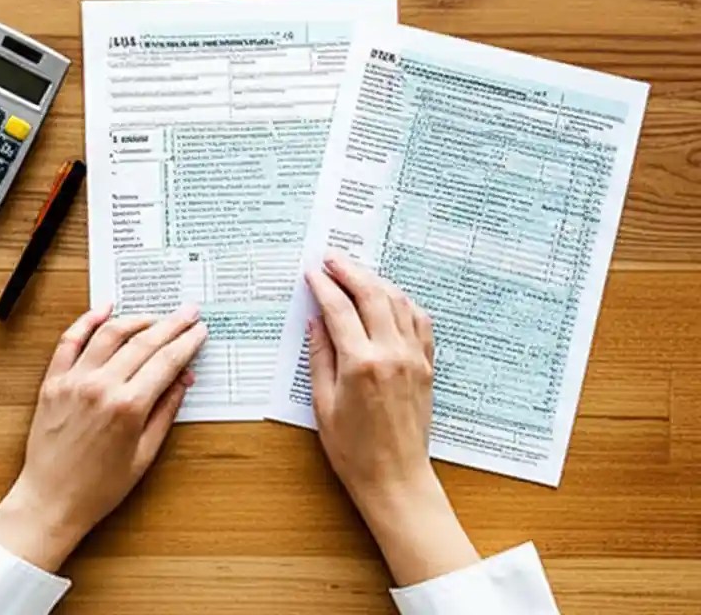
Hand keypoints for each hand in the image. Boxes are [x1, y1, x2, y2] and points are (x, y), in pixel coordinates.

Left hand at [0, 303, 206, 570]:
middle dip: (170, 324)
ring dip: (135, 318)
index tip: (199, 330)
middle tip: (187, 312)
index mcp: (128, 407)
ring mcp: (74, 381)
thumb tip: (183, 379)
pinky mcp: (53, 382)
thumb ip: (165, 411)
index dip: (187, 342)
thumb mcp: (144, 454)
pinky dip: (87, 320)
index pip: (166, 361)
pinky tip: (104, 309)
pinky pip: (70, 341)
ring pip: (109, 333)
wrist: (52, 499)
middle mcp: (101, 387)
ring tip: (154, 315)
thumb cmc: (100, 487)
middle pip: (143, 341)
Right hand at [306, 250, 479, 585]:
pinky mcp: (426, 367)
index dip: (322, 286)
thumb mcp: (323, 403)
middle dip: (349, 271)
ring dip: (376, 280)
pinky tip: (390, 297)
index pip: (338, 309)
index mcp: (361, 363)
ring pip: (398, 302)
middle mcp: (391, 354)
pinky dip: (403, 302)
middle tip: (331, 258)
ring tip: (356, 271)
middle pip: (371, 294)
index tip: (311, 272)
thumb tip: (316, 322)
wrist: (395, 478)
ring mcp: (413, 358)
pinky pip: (419, 322)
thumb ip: (320, 357)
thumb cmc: (353, 450)